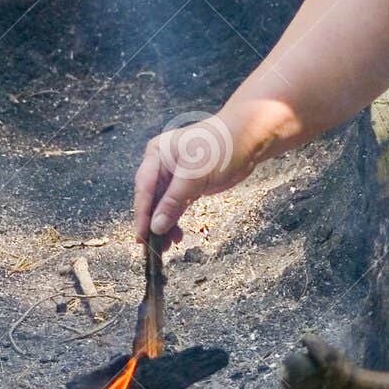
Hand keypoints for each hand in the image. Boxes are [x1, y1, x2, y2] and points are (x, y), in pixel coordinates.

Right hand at [133, 110, 258, 244]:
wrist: (248, 139)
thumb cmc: (221, 148)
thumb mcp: (195, 176)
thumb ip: (173, 201)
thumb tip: (156, 226)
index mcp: (156, 154)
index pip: (143, 189)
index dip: (141, 215)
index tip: (141, 237)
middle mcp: (161, 164)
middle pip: (150, 199)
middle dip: (151, 224)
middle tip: (150, 249)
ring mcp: (174, 175)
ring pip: (162, 205)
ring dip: (163, 226)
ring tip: (166, 247)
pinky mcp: (187, 185)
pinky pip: (175, 206)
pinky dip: (175, 220)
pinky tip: (177, 235)